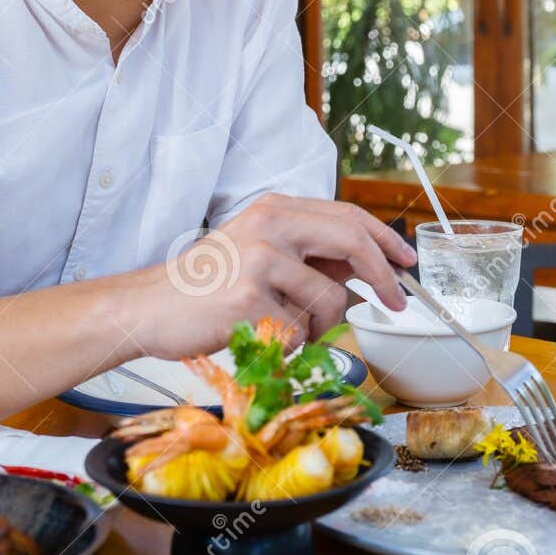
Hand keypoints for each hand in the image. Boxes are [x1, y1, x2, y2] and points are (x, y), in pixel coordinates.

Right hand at [135, 194, 415, 358]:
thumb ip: (309, 254)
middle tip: (394, 303)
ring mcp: (260, 260)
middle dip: (382, 277)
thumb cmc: (206, 286)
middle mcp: (270, 225)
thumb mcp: (260, 252)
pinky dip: (288, 345)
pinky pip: (299, 333)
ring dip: (319, 327)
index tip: (406, 262)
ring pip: (329, 300)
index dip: (385, 240)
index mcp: (275, 209)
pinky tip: (258, 335)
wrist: (148, 307)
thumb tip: (366, 268)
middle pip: (352, 242)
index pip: (347, 216)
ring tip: (285, 328)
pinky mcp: (250, 299)